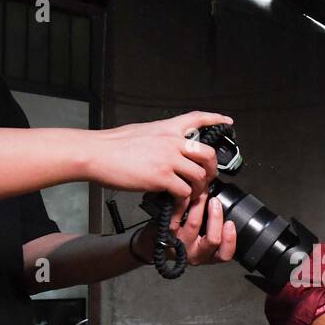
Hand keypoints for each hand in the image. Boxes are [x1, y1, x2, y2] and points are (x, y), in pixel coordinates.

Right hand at [90, 111, 231, 206]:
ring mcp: (169, 159)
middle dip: (212, 169)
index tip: (228, 122)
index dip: (215, 119)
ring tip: (191, 198)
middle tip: (208, 179)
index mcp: (167, 128)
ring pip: (199, 176)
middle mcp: (172, 141)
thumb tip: (164, 146)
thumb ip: (158, 138)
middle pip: (207, 154)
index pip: (197, 118)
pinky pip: (184, 192)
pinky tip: (178, 207)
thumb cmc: (112, 145)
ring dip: (198, 190)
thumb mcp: (140, 132)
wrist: (96, 153)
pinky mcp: (162, 177)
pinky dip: (184, 203)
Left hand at [170, 190, 236, 265]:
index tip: (230, 223)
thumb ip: (216, 226)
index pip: (225, 254)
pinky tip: (186, 196)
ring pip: (194, 224)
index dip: (230, 239)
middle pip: (212, 239)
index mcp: (208, 255)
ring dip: (200, 206)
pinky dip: (183, 204)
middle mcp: (195, 253)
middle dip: (216, 217)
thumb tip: (225, 205)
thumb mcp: (204, 237)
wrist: (156, 241)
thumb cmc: (184, 237)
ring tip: (202, 193)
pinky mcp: (167, 233)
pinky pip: (177, 217)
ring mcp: (181, 244)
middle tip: (215, 202)